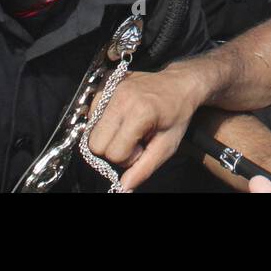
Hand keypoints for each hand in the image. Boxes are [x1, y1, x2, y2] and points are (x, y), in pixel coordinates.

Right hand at [85, 62, 206, 191]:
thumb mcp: (167, 145)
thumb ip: (144, 169)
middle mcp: (121, 99)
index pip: (114, 153)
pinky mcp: (107, 84)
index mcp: (140, 113)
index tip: (143, 147)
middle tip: (134, 140)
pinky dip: (102, 121)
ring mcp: (112, 89)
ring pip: (90, 130)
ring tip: (129, 128)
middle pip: (95, 143)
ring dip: (107, 135)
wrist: (180, 83)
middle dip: (113, 149)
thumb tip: (123, 187)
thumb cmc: (177, 115)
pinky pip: (92, 113)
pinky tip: (121, 118)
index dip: (128, 157)